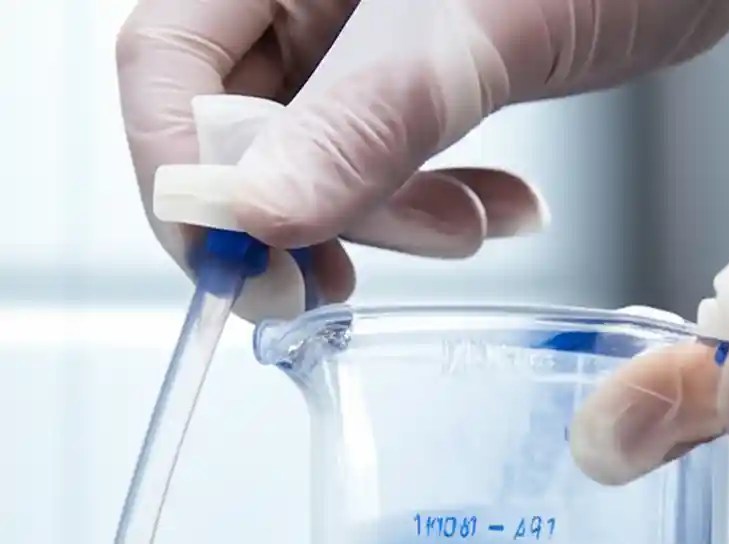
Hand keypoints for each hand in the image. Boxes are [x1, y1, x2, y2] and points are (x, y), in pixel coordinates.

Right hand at [118, 0, 728, 317]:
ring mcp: (358, 34)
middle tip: (361, 272)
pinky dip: (433, 202)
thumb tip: (258, 213)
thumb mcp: (483, 28)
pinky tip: (507, 208)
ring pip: (311, 157)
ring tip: (475, 225)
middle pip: (231, 123)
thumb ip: (370, 118)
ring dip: (383, 218)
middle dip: (305, 214)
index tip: (249, 267)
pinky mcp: (414, 76)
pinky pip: (384, 159)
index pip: (163, 63)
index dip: (185, 175)